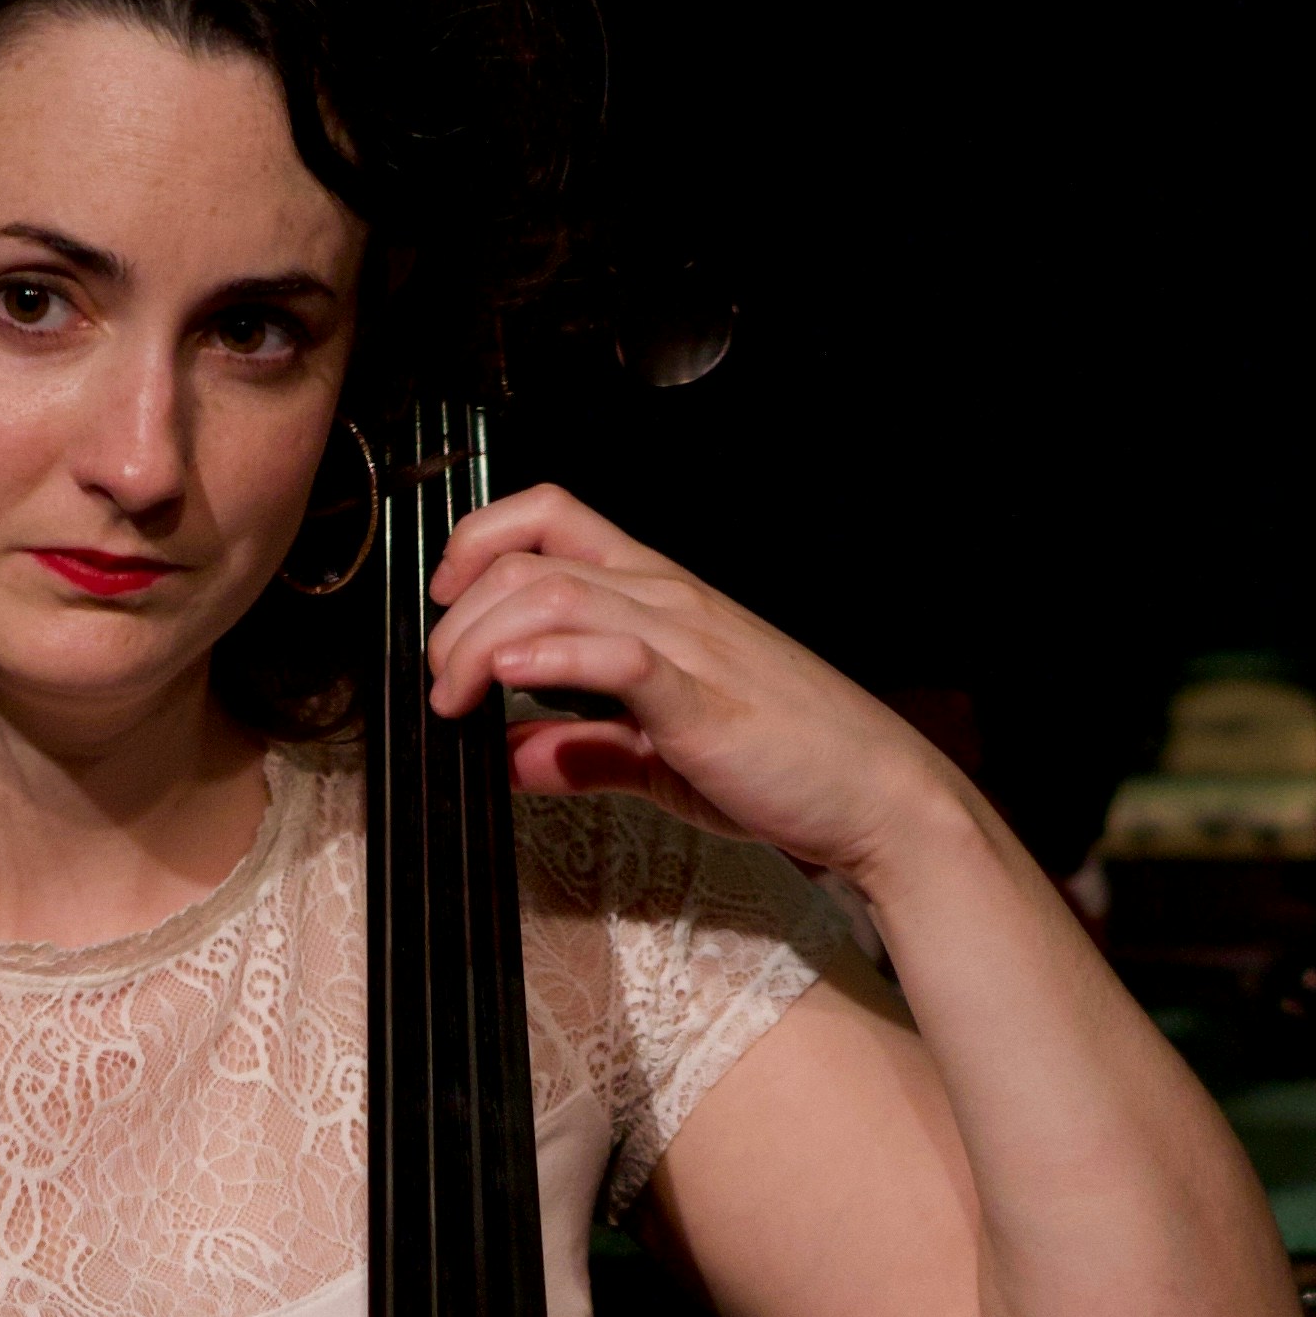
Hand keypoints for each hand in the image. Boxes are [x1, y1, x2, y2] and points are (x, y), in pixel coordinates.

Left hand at [423, 486, 955, 890]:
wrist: (876, 796)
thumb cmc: (786, 765)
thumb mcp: (658, 758)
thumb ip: (582, 752)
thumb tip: (510, 759)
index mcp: (658, 598)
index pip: (550, 520)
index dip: (477, 543)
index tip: (444, 607)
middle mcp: (667, 602)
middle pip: (528, 560)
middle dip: (456, 618)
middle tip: (439, 686)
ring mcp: (686, 644)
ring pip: (555, 594)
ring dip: (481, 641)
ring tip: (455, 697)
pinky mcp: (701, 699)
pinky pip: (616, 654)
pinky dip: (551, 658)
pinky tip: (510, 686)